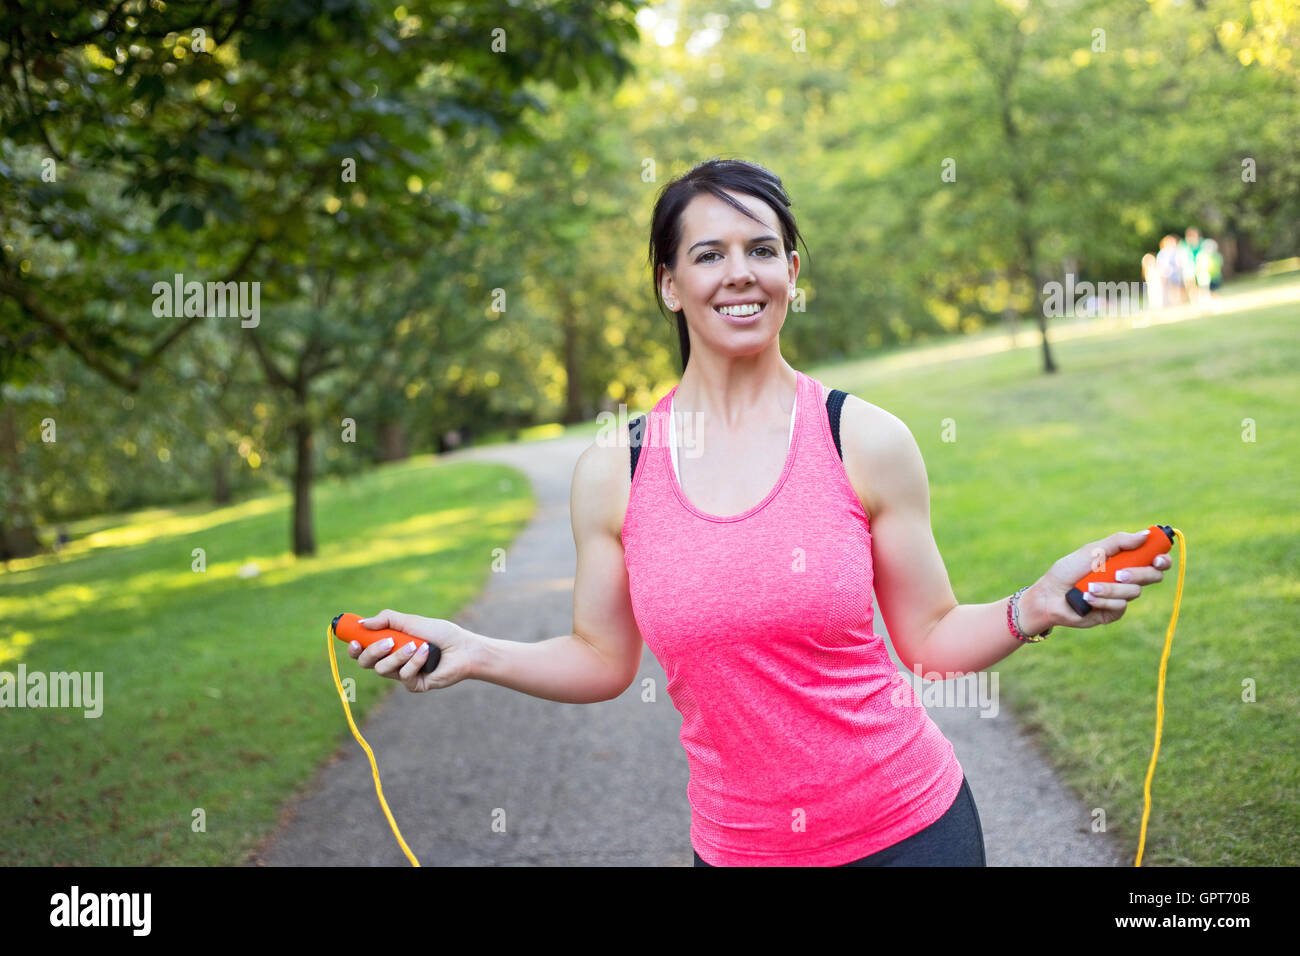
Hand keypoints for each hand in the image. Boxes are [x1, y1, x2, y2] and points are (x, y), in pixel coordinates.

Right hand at [348, 608, 478, 691]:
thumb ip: (387, 620)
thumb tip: (362, 623)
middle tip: (387, 642)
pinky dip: (415, 662)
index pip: (362, 650)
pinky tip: (427, 653)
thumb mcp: (411, 621)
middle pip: (366, 663)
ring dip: (398, 655)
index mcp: (389, 645)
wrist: (463, 647)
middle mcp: (392, 661)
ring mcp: (402, 674)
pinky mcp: (414, 685)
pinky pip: (403, 676)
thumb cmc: (440, 633)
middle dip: (372, 652)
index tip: (354, 640)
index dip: (353, 647)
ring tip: (416, 645)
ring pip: (383, 670)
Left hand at [1029, 530, 1170, 630]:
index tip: (1158, 558)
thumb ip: (1118, 542)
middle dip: (1139, 574)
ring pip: (1134, 592)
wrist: (1049, 595)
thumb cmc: (1068, 570)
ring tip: (1089, 587)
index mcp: (1124, 560)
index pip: (1154, 559)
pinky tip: (1087, 598)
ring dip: (1110, 588)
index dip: (1162, 559)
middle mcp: (1127, 578)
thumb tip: (1146, 534)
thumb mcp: (1092, 551)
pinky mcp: (1114, 612)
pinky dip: (1103, 600)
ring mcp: (1122, 595)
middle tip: (1119, 574)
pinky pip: (1121, 606)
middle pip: (1153, 576)